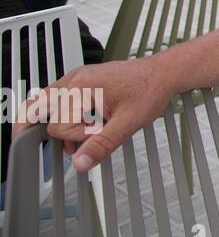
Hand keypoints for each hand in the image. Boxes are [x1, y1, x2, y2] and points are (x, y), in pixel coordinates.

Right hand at [16, 56, 176, 171]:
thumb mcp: (128, 123)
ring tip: (88, 129)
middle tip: (76, 138)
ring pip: (44, 103)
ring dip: (58, 122)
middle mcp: (73, 79)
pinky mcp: (81, 80)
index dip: (76, 136)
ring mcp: (76, 78)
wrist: (163, 73)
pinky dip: (64, 113)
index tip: (97, 133)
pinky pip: (58, 98)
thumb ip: (102, 144)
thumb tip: (80, 163)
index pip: (57, 126)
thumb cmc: (149, 91)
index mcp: (80, 88)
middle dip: (54, 130)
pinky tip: (84, 123)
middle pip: (36, 110)